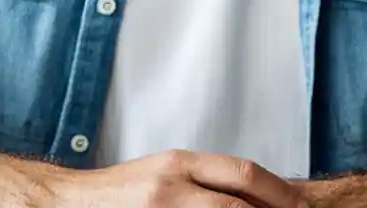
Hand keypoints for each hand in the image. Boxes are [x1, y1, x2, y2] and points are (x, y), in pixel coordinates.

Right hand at [41, 149, 306, 207]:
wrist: (67, 204)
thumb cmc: (120, 194)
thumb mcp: (165, 174)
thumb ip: (203, 181)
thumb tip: (251, 196)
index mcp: (179, 163)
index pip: (243, 172)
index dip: (277, 191)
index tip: (299, 206)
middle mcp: (172, 186)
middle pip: (238, 203)